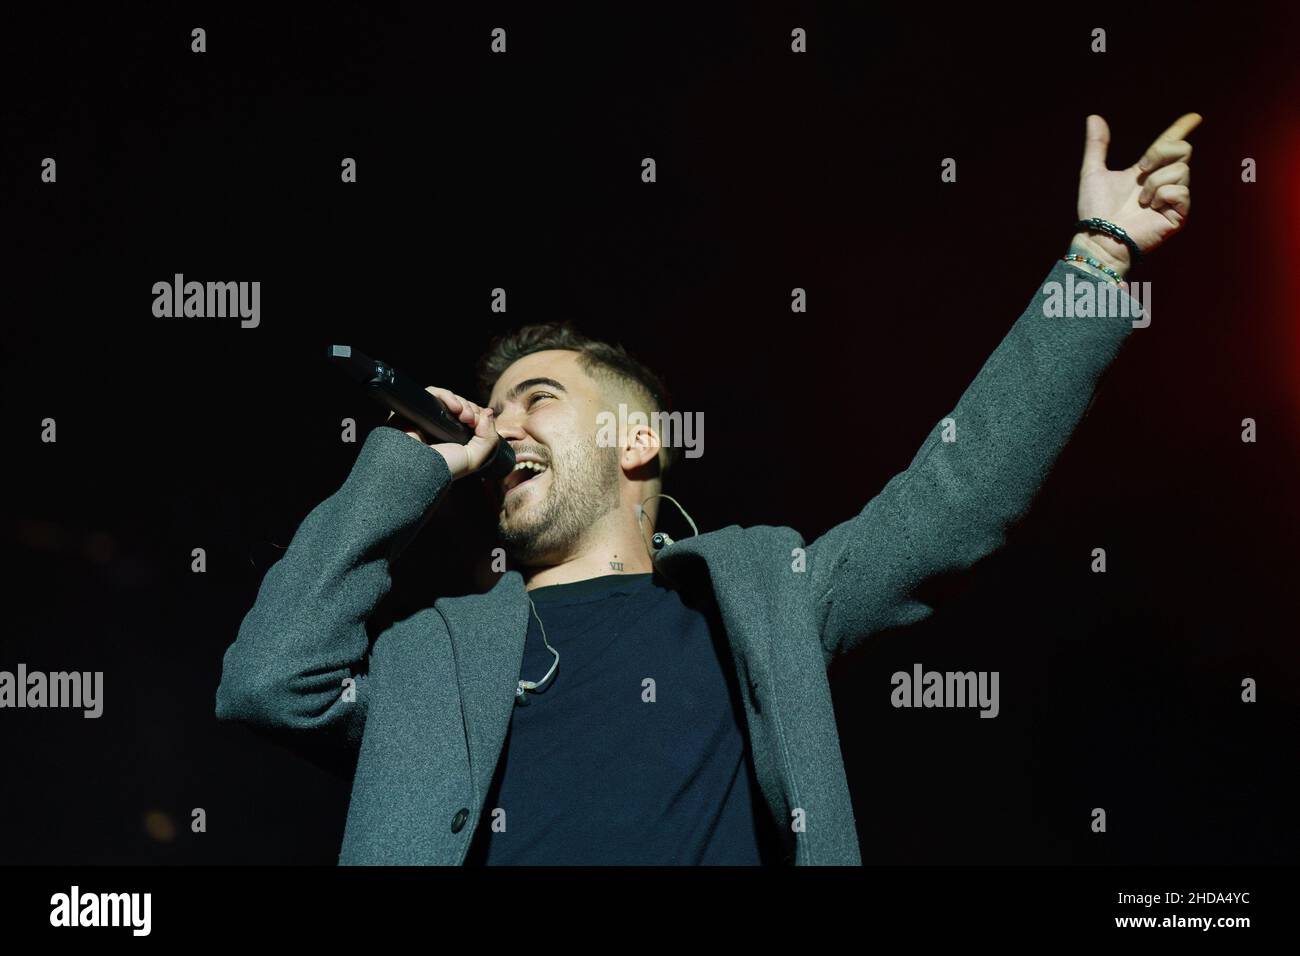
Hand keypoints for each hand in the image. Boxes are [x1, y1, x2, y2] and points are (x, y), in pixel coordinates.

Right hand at [386, 387, 500, 479]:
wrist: (419, 467)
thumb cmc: (445, 466)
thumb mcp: (475, 458)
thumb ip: (489, 438)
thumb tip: (487, 413)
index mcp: (455, 438)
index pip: (469, 416)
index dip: (478, 414)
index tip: (481, 421)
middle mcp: (442, 426)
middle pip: (461, 405)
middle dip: (471, 409)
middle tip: (472, 419)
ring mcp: (430, 416)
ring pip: (448, 398)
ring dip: (461, 402)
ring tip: (464, 415)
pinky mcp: (418, 408)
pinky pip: (433, 393)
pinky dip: (447, 396)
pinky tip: (454, 408)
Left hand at [1074, 112, 1201, 272]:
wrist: (1099, 236)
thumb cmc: (1095, 211)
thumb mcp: (1093, 172)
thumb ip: (1096, 145)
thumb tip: (1093, 117)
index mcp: (1147, 171)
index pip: (1169, 145)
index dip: (1181, 129)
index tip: (1194, 117)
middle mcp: (1163, 182)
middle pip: (1183, 150)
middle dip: (1160, 154)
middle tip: (1141, 171)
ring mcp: (1173, 199)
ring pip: (1181, 170)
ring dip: (1155, 182)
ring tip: (1141, 201)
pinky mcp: (1179, 214)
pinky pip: (1181, 190)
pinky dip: (1162, 195)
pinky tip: (1150, 208)